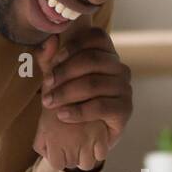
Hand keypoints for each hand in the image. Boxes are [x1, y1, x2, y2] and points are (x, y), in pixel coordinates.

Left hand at [32, 28, 131, 171]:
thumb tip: (50, 40)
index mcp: (106, 53)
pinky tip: (63, 115)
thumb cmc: (71, 98)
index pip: (96, 36)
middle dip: (64, 71)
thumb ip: (49, 58)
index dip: (74, 45)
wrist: (84, 135)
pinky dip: (78, 111)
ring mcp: (125, 88)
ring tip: (49, 102)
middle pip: (92, 59)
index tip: (55, 59)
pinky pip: (101, 106)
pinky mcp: (125, 109)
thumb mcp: (57, 77)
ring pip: (94, 83)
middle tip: (46, 85)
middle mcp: (119, 68)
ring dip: (66, 93)